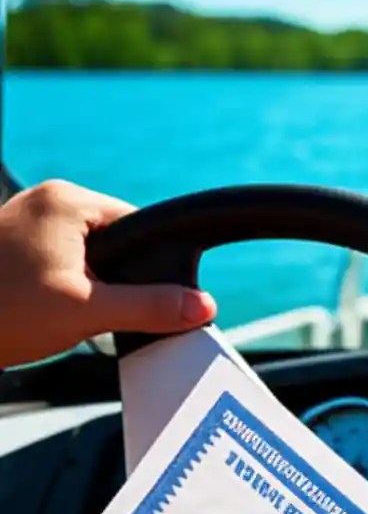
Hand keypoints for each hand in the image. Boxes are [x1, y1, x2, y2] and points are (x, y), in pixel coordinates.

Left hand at [0, 180, 216, 368]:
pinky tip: (48, 312)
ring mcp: (25, 222)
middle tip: (97, 312)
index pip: (138, 224)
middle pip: (114, 241)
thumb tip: (202, 306)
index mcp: (67, 200)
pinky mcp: (12, 247)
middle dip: (114, 281)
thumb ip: (150, 307)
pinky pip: (61, 263)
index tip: (149, 297)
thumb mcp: (86, 312)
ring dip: (88, 288)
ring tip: (65, 313)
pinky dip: (63, 290)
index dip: (152, 265)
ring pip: (87, 256)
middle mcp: (46, 201)